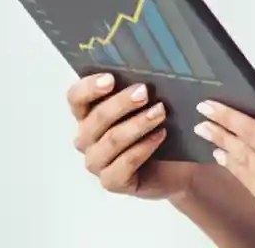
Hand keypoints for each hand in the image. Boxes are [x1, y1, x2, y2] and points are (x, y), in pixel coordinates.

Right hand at [67, 73, 198, 200]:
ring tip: (160, 112)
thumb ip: (137, 90)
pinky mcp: (112, 181)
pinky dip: (143, 147)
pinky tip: (160, 135)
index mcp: (88, 114)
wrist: (178, 165)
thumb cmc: (158, 128)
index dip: (89, 87)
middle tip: (145, 92)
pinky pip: (124, 164)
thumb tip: (143, 73)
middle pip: (96, 118)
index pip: (76, 98)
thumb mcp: (148, 104)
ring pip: (111, 140)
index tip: (111, 78)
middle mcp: (87, 138)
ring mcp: (97, 162)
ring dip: (137, 124)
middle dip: (121, 103)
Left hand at [192, 83, 254, 243]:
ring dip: (230, 160)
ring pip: (248, 180)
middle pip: (244, 157)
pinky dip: (248, 180)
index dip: (228, 119)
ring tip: (216, 144)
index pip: (254, 135)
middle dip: (221, 137)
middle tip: (203, 123)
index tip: (209, 107)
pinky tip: (241, 168)